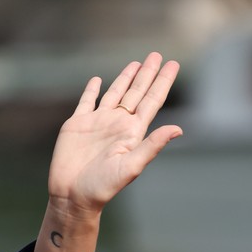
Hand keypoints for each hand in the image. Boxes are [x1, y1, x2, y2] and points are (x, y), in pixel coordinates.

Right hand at [47, 52, 181, 215]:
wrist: (72, 195)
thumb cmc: (103, 186)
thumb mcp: (131, 166)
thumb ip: (153, 145)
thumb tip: (178, 129)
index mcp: (133, 132)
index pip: (152, 100)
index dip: (162, 82)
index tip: (173, 64)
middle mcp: (118, 124)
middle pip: (137, 92)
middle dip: (148, 74)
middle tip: (158, 55)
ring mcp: (98, 122)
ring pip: (115, 93)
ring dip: (126, 78)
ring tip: (136, 63)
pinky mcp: (77, 124)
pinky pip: (86, 101)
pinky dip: (91, 89)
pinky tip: (97, 79)